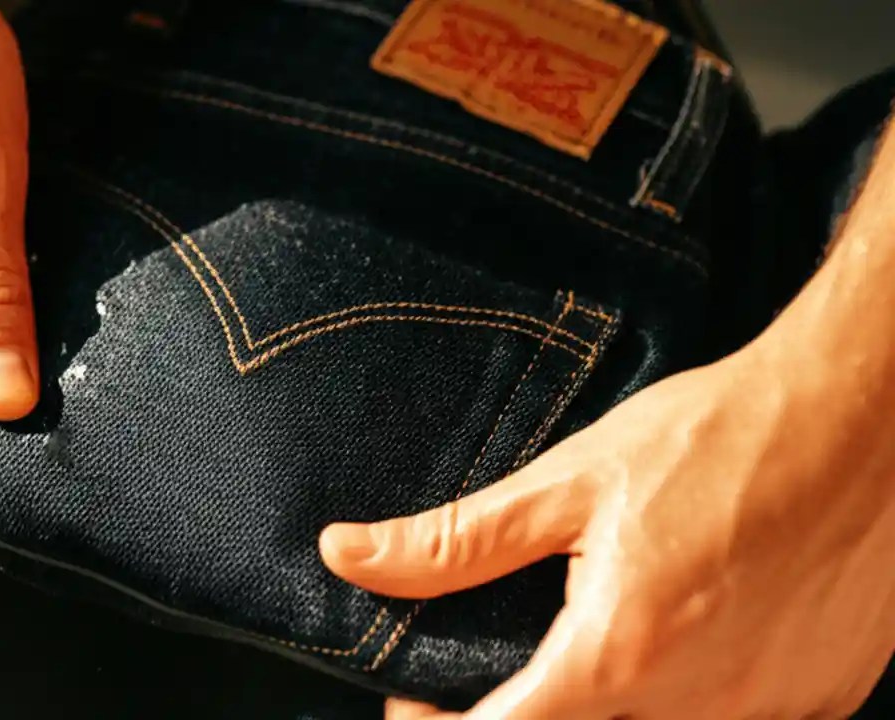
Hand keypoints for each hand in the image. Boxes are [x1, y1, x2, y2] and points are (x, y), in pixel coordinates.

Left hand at [320, 341, 894, 718]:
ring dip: (604, 704)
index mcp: (617, 655)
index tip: (416, 699)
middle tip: (503, 660)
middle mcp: (694, 707)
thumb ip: (452, 542)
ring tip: (597, 633)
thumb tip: (347, 556)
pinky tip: (683, 636)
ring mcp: (766, 714)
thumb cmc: (718, 437)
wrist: (863, 417)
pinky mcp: (817, 701)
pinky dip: (687, 697)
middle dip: (523, 713)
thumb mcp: (568, 483)